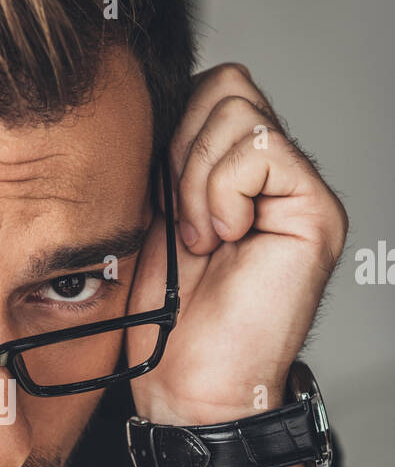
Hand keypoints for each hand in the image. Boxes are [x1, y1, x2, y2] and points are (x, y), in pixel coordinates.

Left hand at [127, 63, 347, 425]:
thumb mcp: (151, 214)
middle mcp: (273, 173)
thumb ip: (165, 155)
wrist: (189, 381)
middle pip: (225, 85)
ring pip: (239, 110)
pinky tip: (225, 240)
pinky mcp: (316, 209)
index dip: (170, 132)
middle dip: (182, 149)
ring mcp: (298, 189)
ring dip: (199, 178)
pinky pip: (259, 150)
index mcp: (234, 170)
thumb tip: (153, 101)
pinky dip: (223, 194)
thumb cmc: (168, 316)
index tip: (159, 202)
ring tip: (203, 237)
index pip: (207, 89)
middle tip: (182, 220)